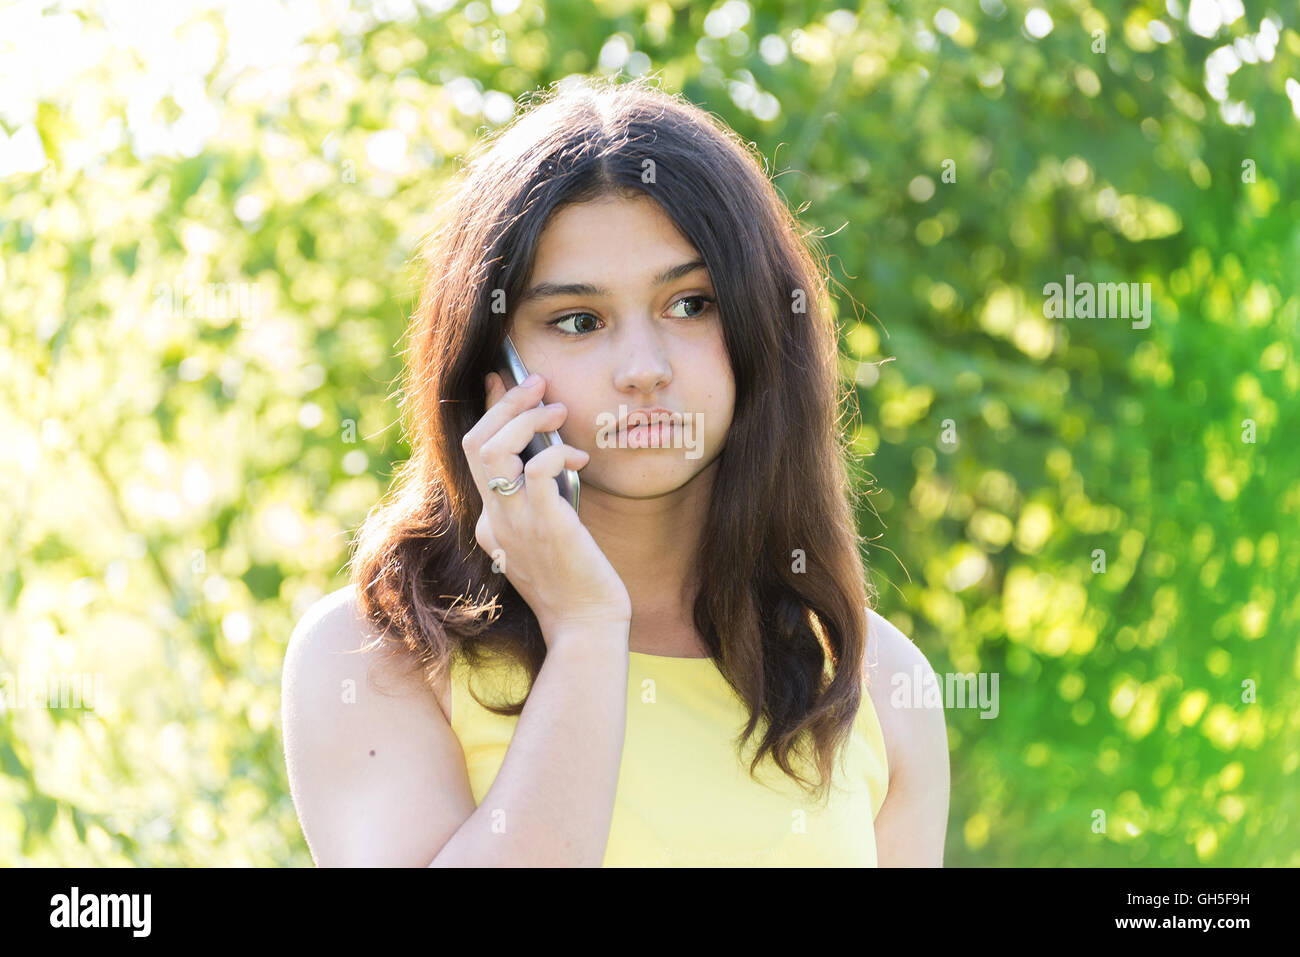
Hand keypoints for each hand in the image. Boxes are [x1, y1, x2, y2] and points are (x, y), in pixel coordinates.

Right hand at [461, 371, 631, 644]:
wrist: (586, 628)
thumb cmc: (576, 580)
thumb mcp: (549, 531)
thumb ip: (540, 496)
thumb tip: (546, 452)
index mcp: (491, 521)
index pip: (474, 451)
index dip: (490, 409)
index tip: (506, 379)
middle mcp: (495, 519)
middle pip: (476, 442)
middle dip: (507, 403)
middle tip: (539, 384)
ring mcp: (516, 524)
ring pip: (495, 450)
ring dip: (527, 419)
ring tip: (558, 411)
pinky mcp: (547, 528)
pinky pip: (538, 470)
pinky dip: (557, 452)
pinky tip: (579, 459)